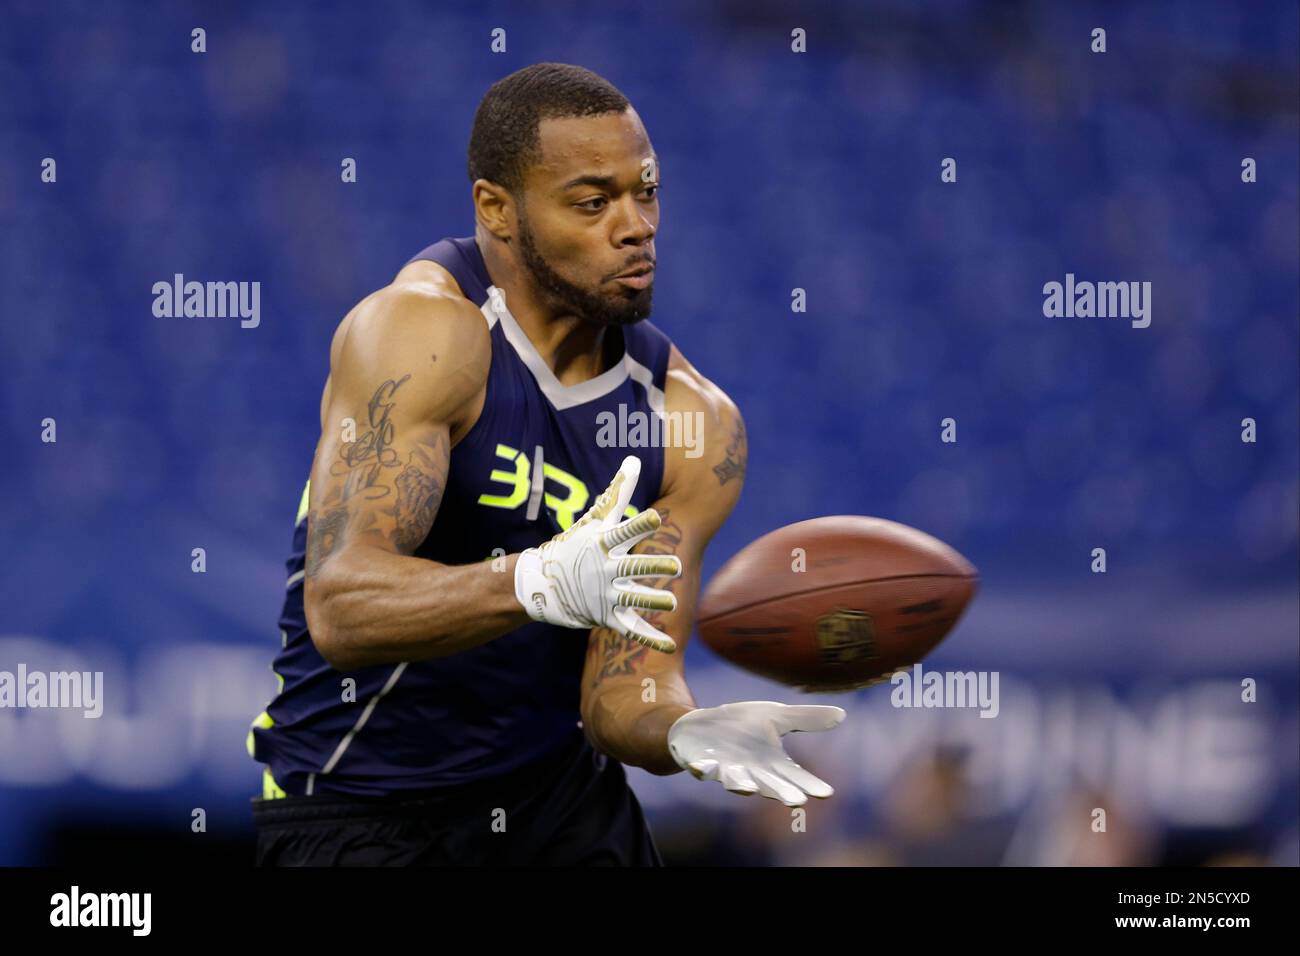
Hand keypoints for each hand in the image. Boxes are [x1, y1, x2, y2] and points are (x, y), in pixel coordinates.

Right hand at [514, 455, 682, 651]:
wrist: (542, 584)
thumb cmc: (574, 545)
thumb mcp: (596, 518)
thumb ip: (618, 491)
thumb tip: (635, 458)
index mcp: (603, 544)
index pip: (623, 531)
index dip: (639, 524)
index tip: (656, 517)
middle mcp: (605, 569)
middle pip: (633, 566)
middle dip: (652, 566)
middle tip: (674, 566)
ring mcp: (605, 594)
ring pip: (633, 598)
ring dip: (651, 602)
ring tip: (672, 604)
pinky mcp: (607, 616)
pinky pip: (631, 629)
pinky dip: (651, 639)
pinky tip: (671, 647)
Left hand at [667, 701, 845, 805]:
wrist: (699, 726)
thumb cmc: (741, 725)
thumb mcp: (775, 716)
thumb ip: (805, 719)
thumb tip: (842, 715)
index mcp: (771, 763)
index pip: (795, 776)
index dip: (809, 785)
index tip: (826, 793)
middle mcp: (751, 771)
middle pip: (769, 785)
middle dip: (781, 793)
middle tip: (797, 801)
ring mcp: (725, 769)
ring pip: (735, 782)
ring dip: (741, 785)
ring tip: (749, 788)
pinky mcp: (701, 762)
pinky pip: (702, 769)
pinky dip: (703, 769)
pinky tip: (703, 768)